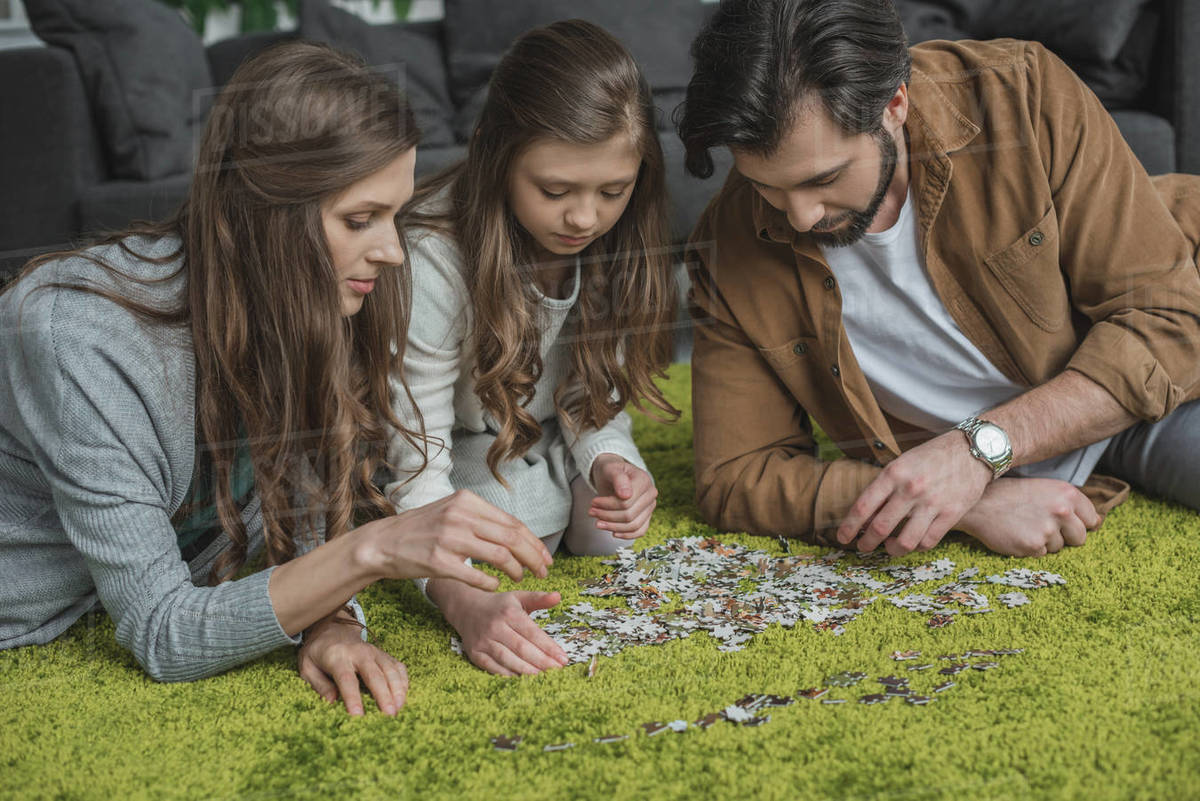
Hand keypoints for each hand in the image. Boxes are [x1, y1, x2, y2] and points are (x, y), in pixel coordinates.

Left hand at [297, 610, 406, 716]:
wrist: (333, 629)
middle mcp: (360, 653)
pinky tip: (402, 698)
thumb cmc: (318, 653)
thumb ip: (319, 685)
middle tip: (389, 715)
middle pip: (375, 675)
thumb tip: (332, 701)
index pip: (347, 679)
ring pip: (391, 670)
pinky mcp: (384, 655)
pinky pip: (398, 667)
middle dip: (383, 695)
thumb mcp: (307, 668)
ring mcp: (375, 652)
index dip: (352, 698)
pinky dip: (403, 682)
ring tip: (398, 710)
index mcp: (337, 657)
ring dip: (397, 690)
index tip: (357, 716)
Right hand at [360, 490, 552, 590]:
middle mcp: (459, 516)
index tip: (545, 557)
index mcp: (466, 501)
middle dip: (534, 557)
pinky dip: (492, 583)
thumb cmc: (420, 530)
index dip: (533, 542)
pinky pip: (477, 576)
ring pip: (499, 556)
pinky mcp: (438, 562)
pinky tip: (496, 586)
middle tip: (544, 571)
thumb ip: (480, 518)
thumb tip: (517, 534)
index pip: (512, 522)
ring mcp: (448, 539)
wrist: (381, 543)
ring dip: (517, 570)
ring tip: (521, 578)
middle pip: (511, 538)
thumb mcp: (450, 511)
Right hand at [435, 582, 568, 675]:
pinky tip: (523, 679)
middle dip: (542, 661)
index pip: (533, 633)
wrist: (466, 608)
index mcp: (509, 613)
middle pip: (522, 648)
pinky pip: (493, 667)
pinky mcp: (475, 654)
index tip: (564, 658)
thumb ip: (539, 598)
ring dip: (527, 670)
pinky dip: (508, 674)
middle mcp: (495, 627)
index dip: (549, 647)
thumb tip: (558, 596)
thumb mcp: (518, 597)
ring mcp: (483, 641)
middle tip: (558, 670)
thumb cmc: (499, 606)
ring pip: (508, 659)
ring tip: (544, 677)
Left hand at [589, 453, 657, 538]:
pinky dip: (627, 535)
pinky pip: (640, 531)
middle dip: (607, 516)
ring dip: (613, 527)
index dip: (608, 505)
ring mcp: (650, 506)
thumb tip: (626, 495)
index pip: (626, 502)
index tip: (593, 502)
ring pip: (633, 525)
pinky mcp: (646, 516)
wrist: (613, 474)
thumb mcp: (610, 468)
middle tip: (591, 511)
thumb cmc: (611, 470)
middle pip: (629, 515)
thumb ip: (618, 478)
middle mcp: (650, 494)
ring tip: (598, 522)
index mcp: (644, 480)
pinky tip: (613, 532)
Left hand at [836, 430, 991, 555]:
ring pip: (904, 541)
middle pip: (880, 527)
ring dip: (891, 550)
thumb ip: (885, 485)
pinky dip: (916, 547)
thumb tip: (865, 513)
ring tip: (888, 548)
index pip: (864, 506)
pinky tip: (911, 543)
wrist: (974, 450)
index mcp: (894, 473)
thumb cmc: (932, 456)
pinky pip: (928, 542)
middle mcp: (911, 489)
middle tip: (862, 547)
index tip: (843, 537)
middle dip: (866, 542)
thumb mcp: (903, 462)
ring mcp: (932, 503)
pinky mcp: (951, 514)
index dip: (849, 526)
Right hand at [955, 476, 1100, 556]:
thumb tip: (1097, 523)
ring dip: (1045, 542)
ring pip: (1059, 548)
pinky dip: (1030, 548)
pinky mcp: (1033, 546)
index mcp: (1068, 493)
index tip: (1062, 521)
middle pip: (1080, 538)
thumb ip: (1069, 503)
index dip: (1077, 523)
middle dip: (1065, 536)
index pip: (1092, 519)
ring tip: (1024, 526)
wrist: (978, 503)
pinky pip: (1041, 555)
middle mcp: (1062, 510)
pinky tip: (1017, 534)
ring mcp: (1048, 530)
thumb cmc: (1011, 494)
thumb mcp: (1044, 488)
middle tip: (1041, 525)